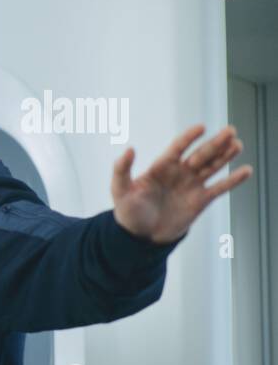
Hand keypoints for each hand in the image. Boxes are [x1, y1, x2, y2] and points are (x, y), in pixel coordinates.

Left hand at [112, 125, 252, 243]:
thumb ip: (122, 169)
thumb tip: (129, 149)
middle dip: (215, 143)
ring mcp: (191, 185)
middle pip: (200, 154)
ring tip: (237, 144)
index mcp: (161, 167)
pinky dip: (233, 180)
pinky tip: (246, 170)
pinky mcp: (200, 200)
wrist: (140, 236)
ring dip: (225, 155)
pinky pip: (219, 188)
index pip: (177, 148)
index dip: (188, 138)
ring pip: (212, 166)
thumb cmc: (128, 211)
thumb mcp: (120, 190)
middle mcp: (179, 173)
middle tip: (230, 131)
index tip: (201, 128)